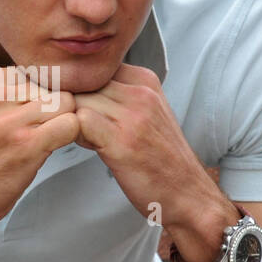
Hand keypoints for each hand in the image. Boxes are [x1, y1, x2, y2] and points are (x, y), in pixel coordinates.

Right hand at [0, 66, 78, 231]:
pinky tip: (48, 150)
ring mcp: (12, 120)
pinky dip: (70, 138)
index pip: (40, 72)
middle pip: (56, 87)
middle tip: (38, 132)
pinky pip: (71, 125)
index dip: (43, 97)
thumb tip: (52, 82)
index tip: (30, 117)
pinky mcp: (27, 144)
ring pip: (67, 103)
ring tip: (41, 142)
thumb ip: (13, 93)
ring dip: (62, 124)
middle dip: (55, 110)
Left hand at [72, 64, 215, 226]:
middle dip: (73, 103)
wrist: (188, 193)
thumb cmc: (162, 158)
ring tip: (89, 139)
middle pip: (83, 82)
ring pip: (78, 99)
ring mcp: (133, 115)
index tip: (86, 109)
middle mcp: (141, 92)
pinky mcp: (122, 141)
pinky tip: (91, 148)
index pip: (94, 68)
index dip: (82, 89)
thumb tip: (78, 90)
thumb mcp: (146, 114)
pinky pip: (79, 121)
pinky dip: (75, 134)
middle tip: (81, 127)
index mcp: (145, 81)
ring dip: (73, 120)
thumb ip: (117, 97)